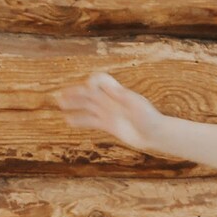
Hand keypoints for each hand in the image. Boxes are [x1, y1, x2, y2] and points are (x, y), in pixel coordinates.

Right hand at [55, 73, 169, 155]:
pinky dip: (79, 119)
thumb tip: (109, 87)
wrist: (156, 135)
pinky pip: (90, 120)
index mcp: (118, 92)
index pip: (100, 80)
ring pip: (87, 105)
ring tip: (60, 103)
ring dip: (74, 103)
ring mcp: (109, 112)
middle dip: (76, 92)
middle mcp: (111, 100)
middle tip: (61, 94)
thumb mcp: (137, 105)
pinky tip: (68, 120)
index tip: (88, 87)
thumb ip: (123, 96)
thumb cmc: (150, 119)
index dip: (92, 81)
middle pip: (89, 92)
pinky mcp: (108, 125)